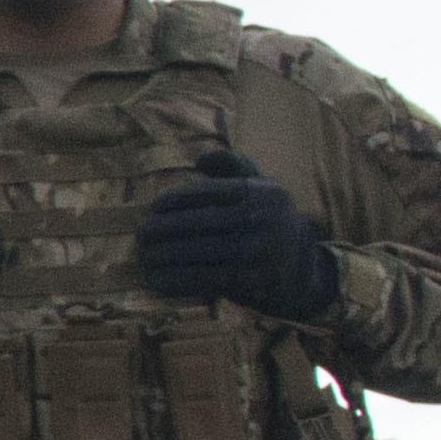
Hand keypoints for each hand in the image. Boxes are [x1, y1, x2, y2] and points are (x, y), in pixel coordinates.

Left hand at [138, 154, 335, 322]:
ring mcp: (260, 250)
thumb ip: (233, 166)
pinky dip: (176, 280)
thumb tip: (201, 158)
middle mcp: (263, 218)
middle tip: (140, 234)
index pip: (206, 192)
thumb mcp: (259, 189)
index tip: (153, 208)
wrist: (300, 267)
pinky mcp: (253, 280)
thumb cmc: (266, 220)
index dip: (174, 200)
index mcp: (261, 191)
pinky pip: (205, 279)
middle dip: (163, 229)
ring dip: (164, 255)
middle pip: (199, 222)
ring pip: (199, 251)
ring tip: (143, 256)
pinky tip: (156, 280)